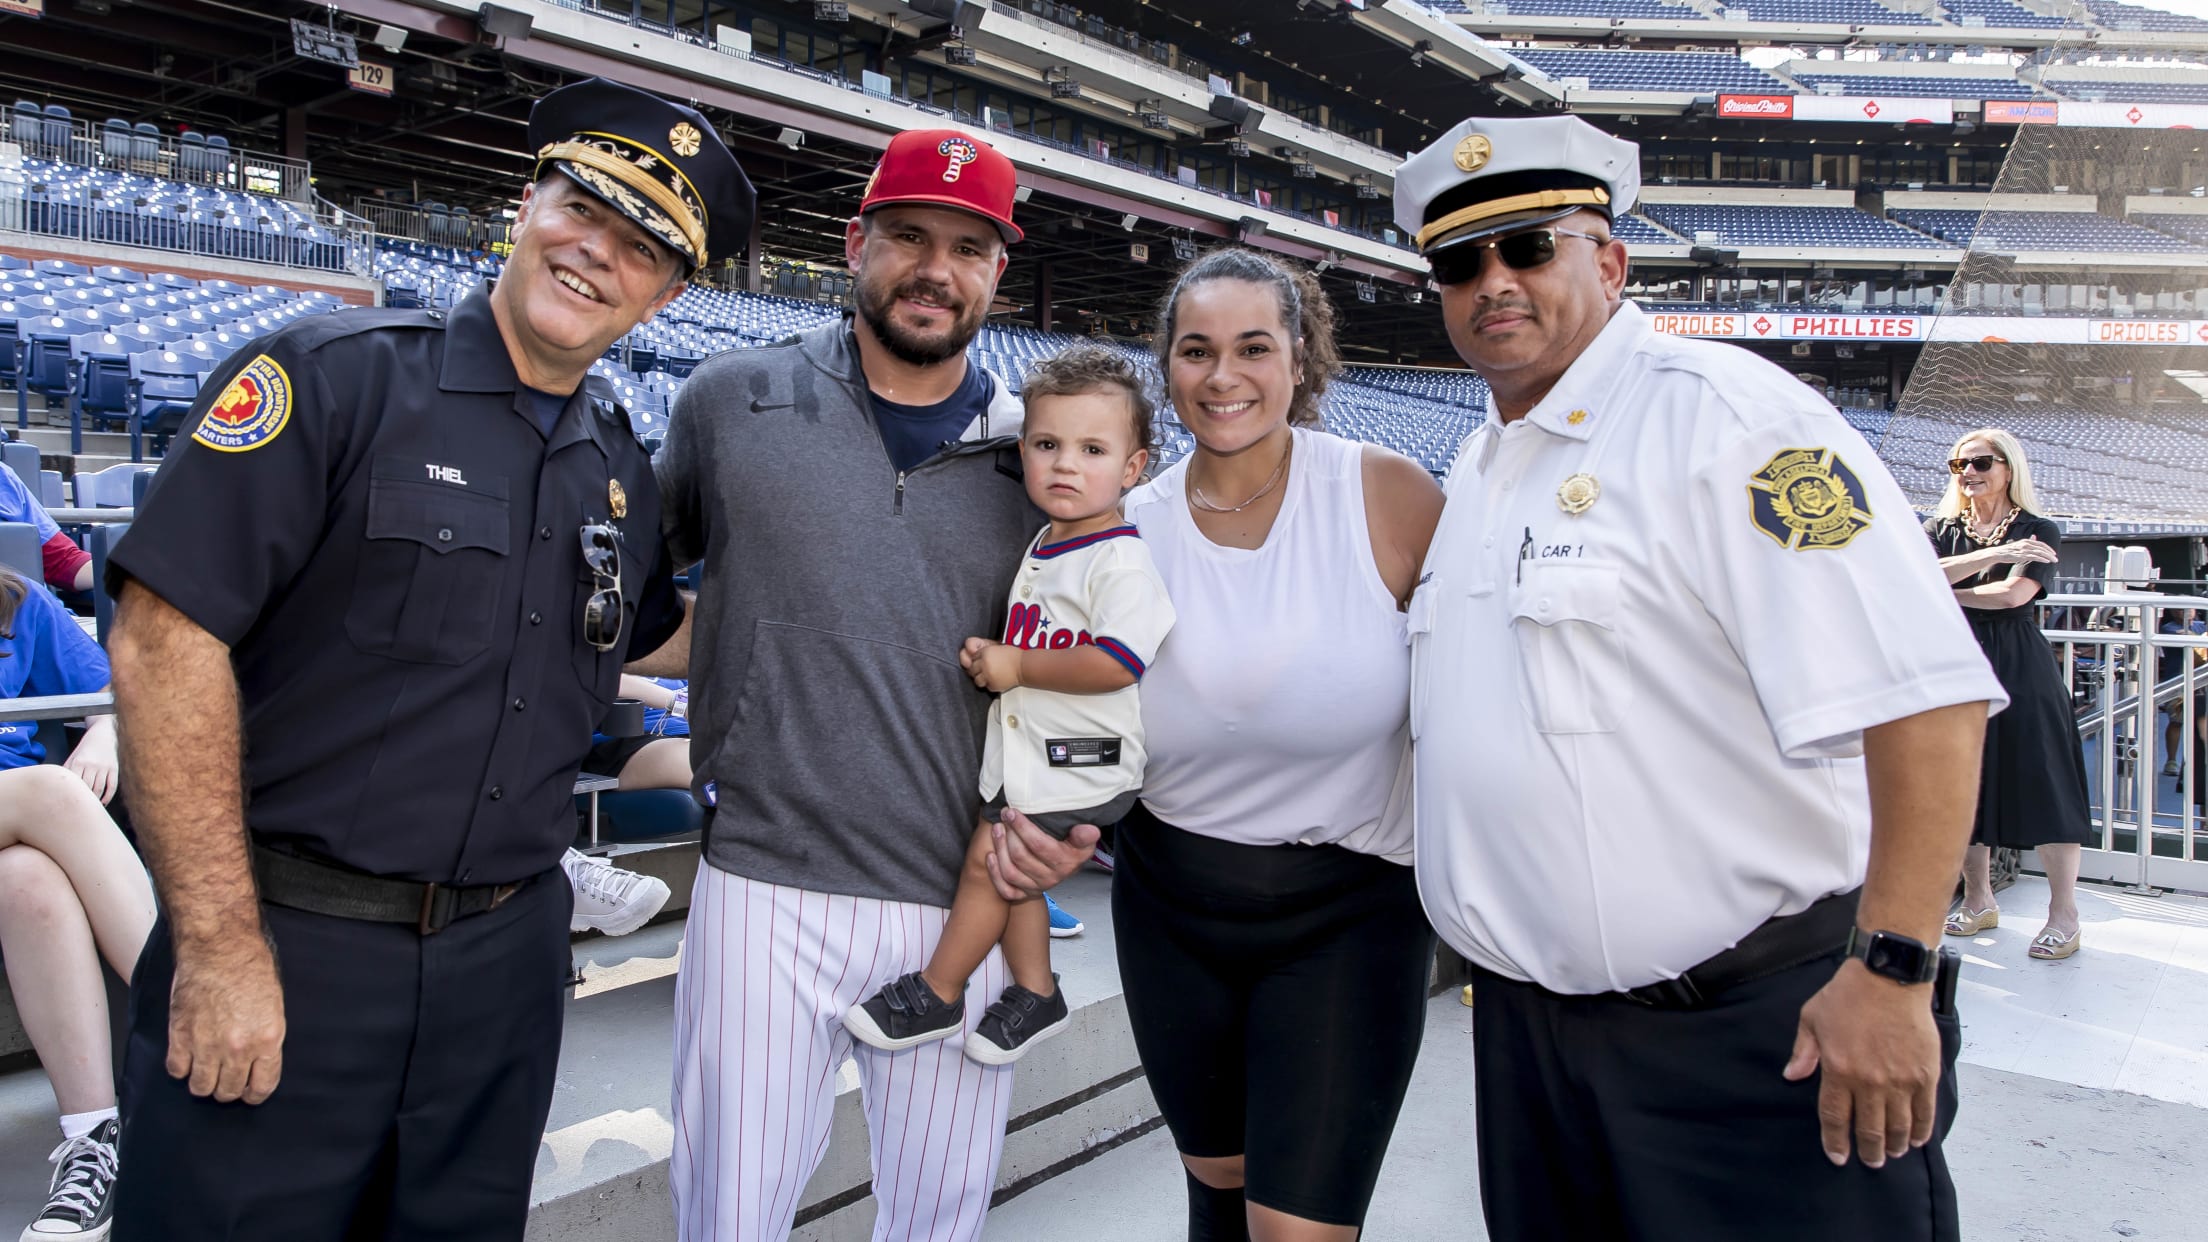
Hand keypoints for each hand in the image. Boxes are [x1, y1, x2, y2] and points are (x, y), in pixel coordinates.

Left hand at [64, 717, 119, 805]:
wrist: (104, 734)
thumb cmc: (87, 747)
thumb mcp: (73, 755)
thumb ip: (66, 769)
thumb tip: (58, 785)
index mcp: (79, 762)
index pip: (74, 783)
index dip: (72, 794)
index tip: (68, 804)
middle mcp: (92, 765)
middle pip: (86, 788)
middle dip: (83, 799)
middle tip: (79, 809)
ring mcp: (104, 767)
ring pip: (99, 789)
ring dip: (95, 800)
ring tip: (90, 807)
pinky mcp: (114, 769)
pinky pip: (112, 786)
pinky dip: (108, 796)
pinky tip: (103, 802)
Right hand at [167, 937, 285, 1104]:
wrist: (219, 946)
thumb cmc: (251, 967)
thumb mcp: (275, 1006)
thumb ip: (265, 1038)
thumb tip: (258, 1062)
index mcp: (267, 1039)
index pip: (262, 1087)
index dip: (255, 1093)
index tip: (250, 1091)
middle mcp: (237, 1048)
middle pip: (229, 1092)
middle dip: (229, 1089)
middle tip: (226, 1079)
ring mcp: (206, 1044)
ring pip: (201, 1087)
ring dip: (204, 1082)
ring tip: (206, 1070)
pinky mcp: (180, 1035)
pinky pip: (176, 1070)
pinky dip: (181, 1067)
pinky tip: (188, 1056)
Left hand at [959, 638, 1021, 692]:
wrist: (1024, 666)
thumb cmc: (1014, 656)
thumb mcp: (997, 647)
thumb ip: (985, 651)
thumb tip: (973, 654)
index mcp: (985, 652)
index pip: (973, 657)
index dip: (978, 659)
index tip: (984, 660)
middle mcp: (985, 664)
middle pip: (972, 669)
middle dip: (977, 669)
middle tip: (987, 669)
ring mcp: (988, 675)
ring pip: (976, 680)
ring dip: (982, 678)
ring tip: (990, 676)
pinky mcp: (993, 685)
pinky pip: (986, 686)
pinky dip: (990, 684)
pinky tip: (996, 679)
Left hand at [986, 808, 1097, 900]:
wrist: (1063, 870)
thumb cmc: (1070, 848)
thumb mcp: (1082, 841)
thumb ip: (1084, 835)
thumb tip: (1090, 830)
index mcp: (1065, 863)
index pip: (1040, 845)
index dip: (1023, 828)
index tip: (1012, 811)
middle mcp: (1050, 878)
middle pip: (1021, 857)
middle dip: (1009, 834)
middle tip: (1003, 817)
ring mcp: (1036, 887)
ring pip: (1011, 871)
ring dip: (1000, 848)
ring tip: (996, 829)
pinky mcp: (1024, 894)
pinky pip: (1006, 889)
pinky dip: (995, 874)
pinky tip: (990, 856)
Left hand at [1783, 959, 1939, 1168]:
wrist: (1889, 977)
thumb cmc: (1848, 995)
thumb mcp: (1812, 1018)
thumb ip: (1803, 1051)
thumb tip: (1791, 1076)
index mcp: (1838, 1070)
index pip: (1835, 1118)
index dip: (1836, 1142)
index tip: (1838, 1156)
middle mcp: (1870, 1081)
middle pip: (1868, 1129)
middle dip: (1868, 1151)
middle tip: (1870, 1161)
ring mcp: (1901, 1080)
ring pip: (1898, 1126)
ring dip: (1894, 1145)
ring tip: (1891, 1153)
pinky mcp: (1925, 1074)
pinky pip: (1925, 1112)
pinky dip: (1921, 1130)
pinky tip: (1916, 1139)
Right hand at [1986, 537, 2055, 565]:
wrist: (1997, 554)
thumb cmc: (2007, 550)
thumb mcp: (2019, 544)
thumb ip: (2028, 541)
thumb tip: (2034, 536)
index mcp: (2026, 541)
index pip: (2040, 544)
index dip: (2048, 548)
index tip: (2053, 553)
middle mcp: (2026, 544)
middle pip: (2042, 548)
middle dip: (2050, 553)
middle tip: (2056, 558)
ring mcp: (2023, 550)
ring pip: (2039, 552)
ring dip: (2048, 557)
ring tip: (2053, 560)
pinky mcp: (2021, 555)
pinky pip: (2034, 557)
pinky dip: (2041, 559)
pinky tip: (2046, 561)